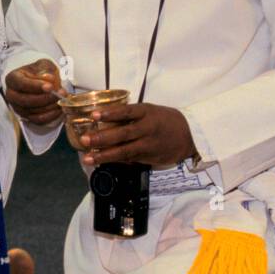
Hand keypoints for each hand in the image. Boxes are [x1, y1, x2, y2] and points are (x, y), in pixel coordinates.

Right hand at [3, 59, 65, 125]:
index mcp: (12, 79)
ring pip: (33, 111)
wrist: (39, 81)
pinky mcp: (26, 117)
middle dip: (46, 98)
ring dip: (50, 106)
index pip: (21, 84)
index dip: (36, 86)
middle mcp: (11, 95)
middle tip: (60, 93)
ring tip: (62, 99)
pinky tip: (59, 108)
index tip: (50, 86)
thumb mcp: (43, 65)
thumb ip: (46, 70)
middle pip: (26, 100)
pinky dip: (50, 116)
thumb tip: (48, 79)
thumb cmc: (39, 72)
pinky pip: (38, 120)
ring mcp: (17, 107)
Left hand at [78, 102, 197, 167]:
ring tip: (88, 158)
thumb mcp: (150, 111)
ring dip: (104, 155)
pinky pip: (129, 159)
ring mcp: (148, 144)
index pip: (127, 112)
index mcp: (146, 112)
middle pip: (123, 134)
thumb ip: (130, 115)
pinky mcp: (149, 157)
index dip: (110, 113)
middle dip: (102, 138)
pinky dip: (114, 161)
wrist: (190, 136)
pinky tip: (101, 162)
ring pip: (124, 151)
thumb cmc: (164, 120)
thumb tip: (103, 118)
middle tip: (84, 140)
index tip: (94, 115)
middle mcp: (147, 128)